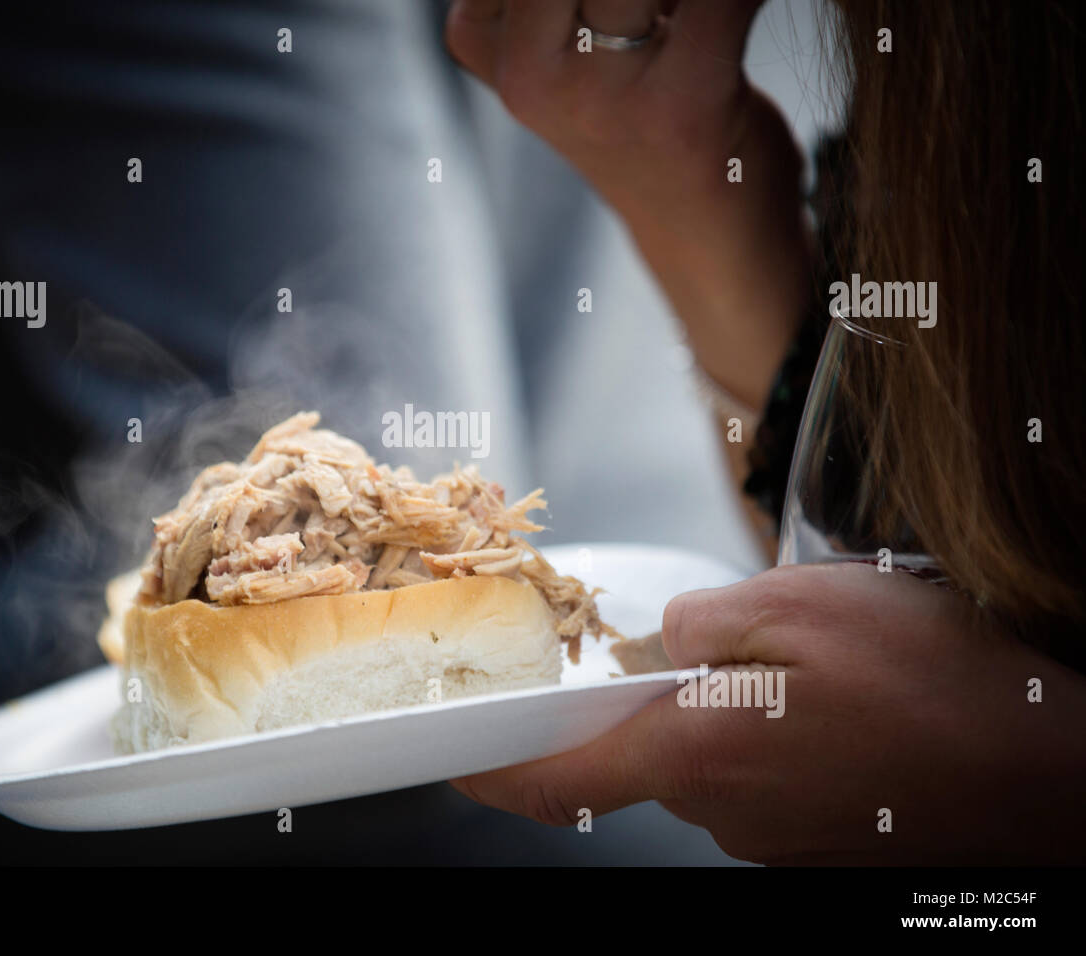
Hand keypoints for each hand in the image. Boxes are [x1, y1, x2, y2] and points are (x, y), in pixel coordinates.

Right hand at [445, 0, 811, 407]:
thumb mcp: (572, 43)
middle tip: (676, 8)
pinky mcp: (681, 108)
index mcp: (488, 41)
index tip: (646, 6)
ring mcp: (598, 98)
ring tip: (696, 17)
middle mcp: (528, 75)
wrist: (706, 233)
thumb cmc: (648, 114)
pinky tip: (751, 10)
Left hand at [449, 563, 1085, 863]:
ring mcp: (774, 836)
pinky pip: (768, 775)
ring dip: (739, 706)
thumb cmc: (930, 687)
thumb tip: (669, 642)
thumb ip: (704, 622)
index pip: (559, 778)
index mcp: (697, 755)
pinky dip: (782, 733)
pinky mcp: (817, 841)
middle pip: (650, 749)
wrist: (1046, 774)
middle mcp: (724, 813)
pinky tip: (845, 704)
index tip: (453, 757)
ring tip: (820, 668)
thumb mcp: (798, 605)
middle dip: (665, 693)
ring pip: (716, 756)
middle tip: (734, 642)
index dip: (494, 769)